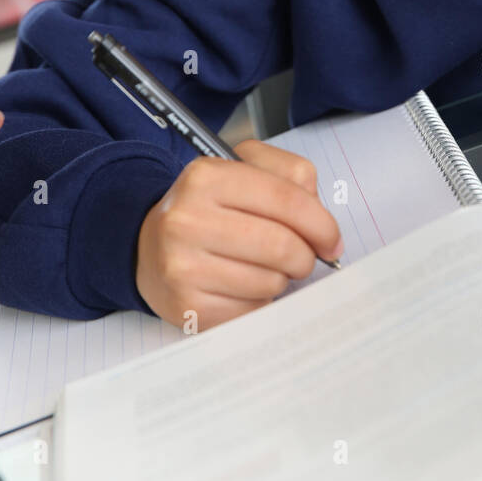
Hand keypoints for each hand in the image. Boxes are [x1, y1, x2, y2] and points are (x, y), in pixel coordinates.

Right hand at [136, 139, 344, 330]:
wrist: (150, 247)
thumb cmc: (209, 208)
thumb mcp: (244, 170)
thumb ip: (291, 178)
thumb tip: (324, 228)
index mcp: (206, 177)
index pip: (287, 199)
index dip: (321, 224)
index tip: (331, 240)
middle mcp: (188, 220)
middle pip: (282, 245)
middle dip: (305, 256)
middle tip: (302, 257)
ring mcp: (183, 266)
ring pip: (270, 282)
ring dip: (280, 278)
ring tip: (262, 267)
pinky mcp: (187, 306)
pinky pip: (252, 310)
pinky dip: (260, 300)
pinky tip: (242, 286)